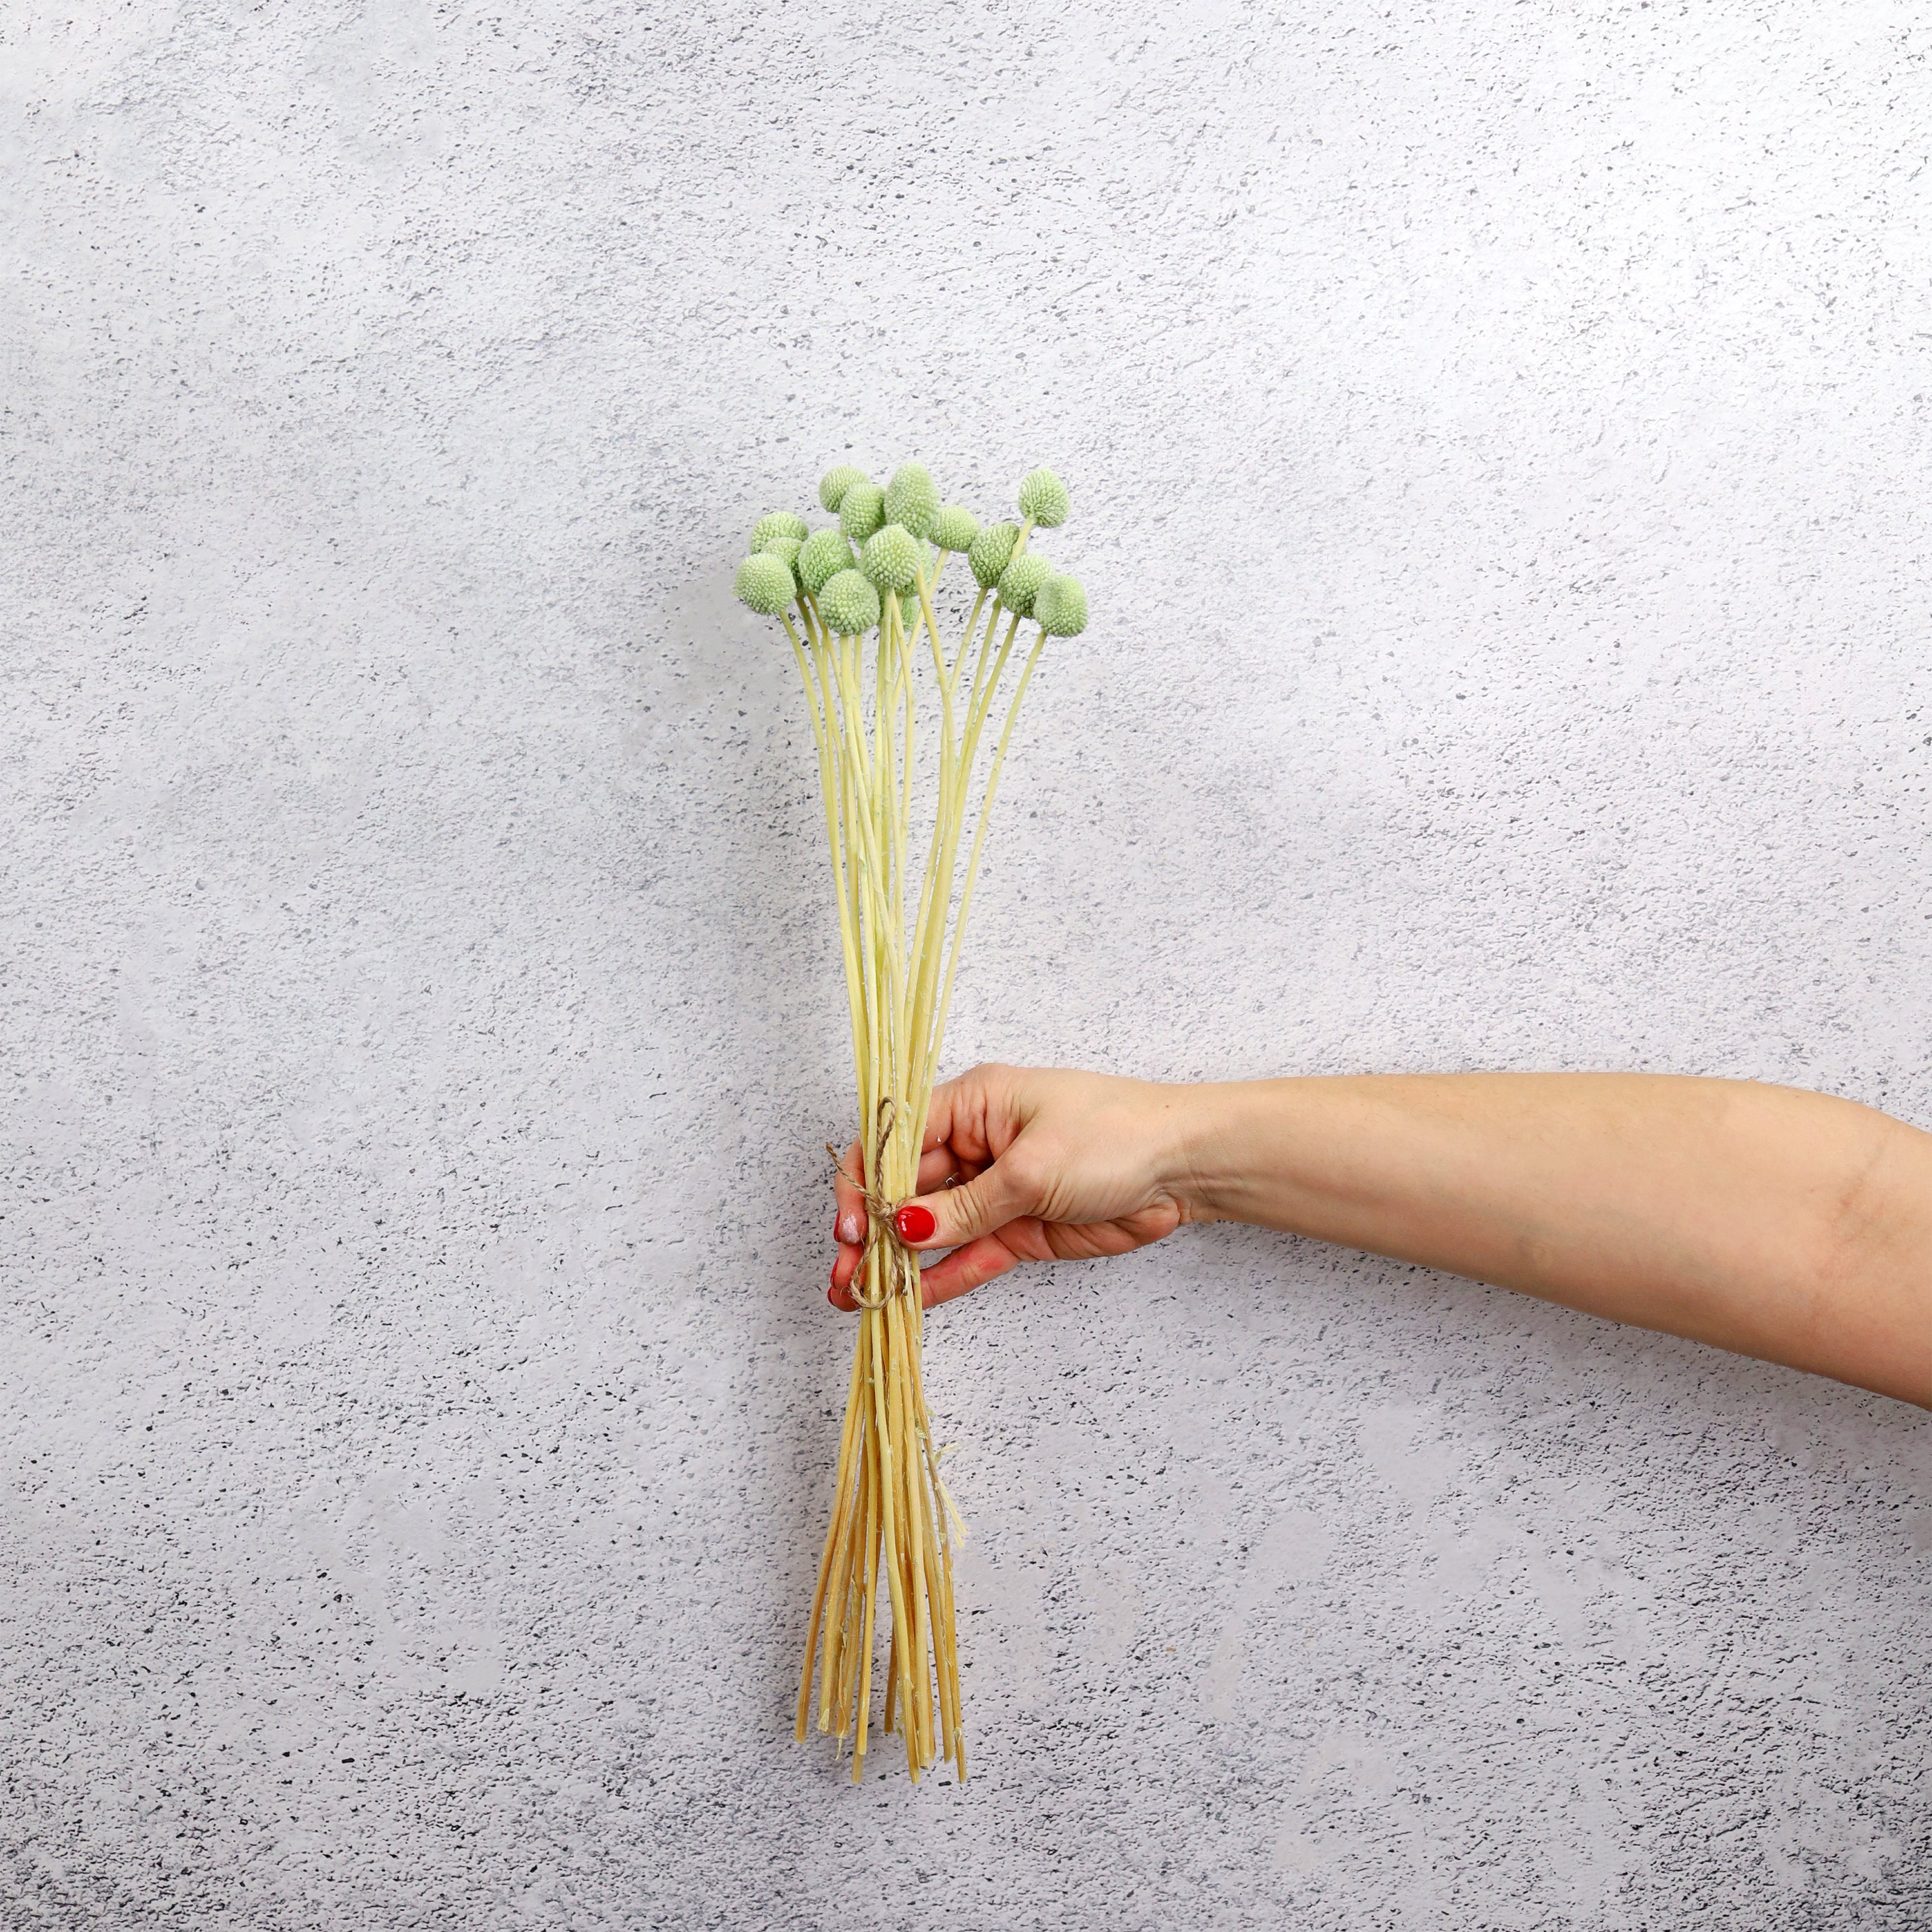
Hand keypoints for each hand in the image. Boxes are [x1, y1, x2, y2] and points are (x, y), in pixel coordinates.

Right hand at [827, 1064, 1199, 1310]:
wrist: (1184, 1167)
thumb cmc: (1116, 1134)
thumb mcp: (1031, 1169)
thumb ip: (964, 1208)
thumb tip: (902, 1226)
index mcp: (972, 1104)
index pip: (894, 1139)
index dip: (863, 1182)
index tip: (850, 1227)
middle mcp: (975, 1144)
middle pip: (905, 1189)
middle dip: (870, 1231)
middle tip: (845, 1275)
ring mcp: (996, 1189)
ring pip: (932, 1230)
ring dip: (896, 1262)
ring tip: (857, 1298)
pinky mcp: (1019, 1229)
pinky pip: (967, 1256)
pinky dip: (939, 1279)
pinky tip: (906, 1301)